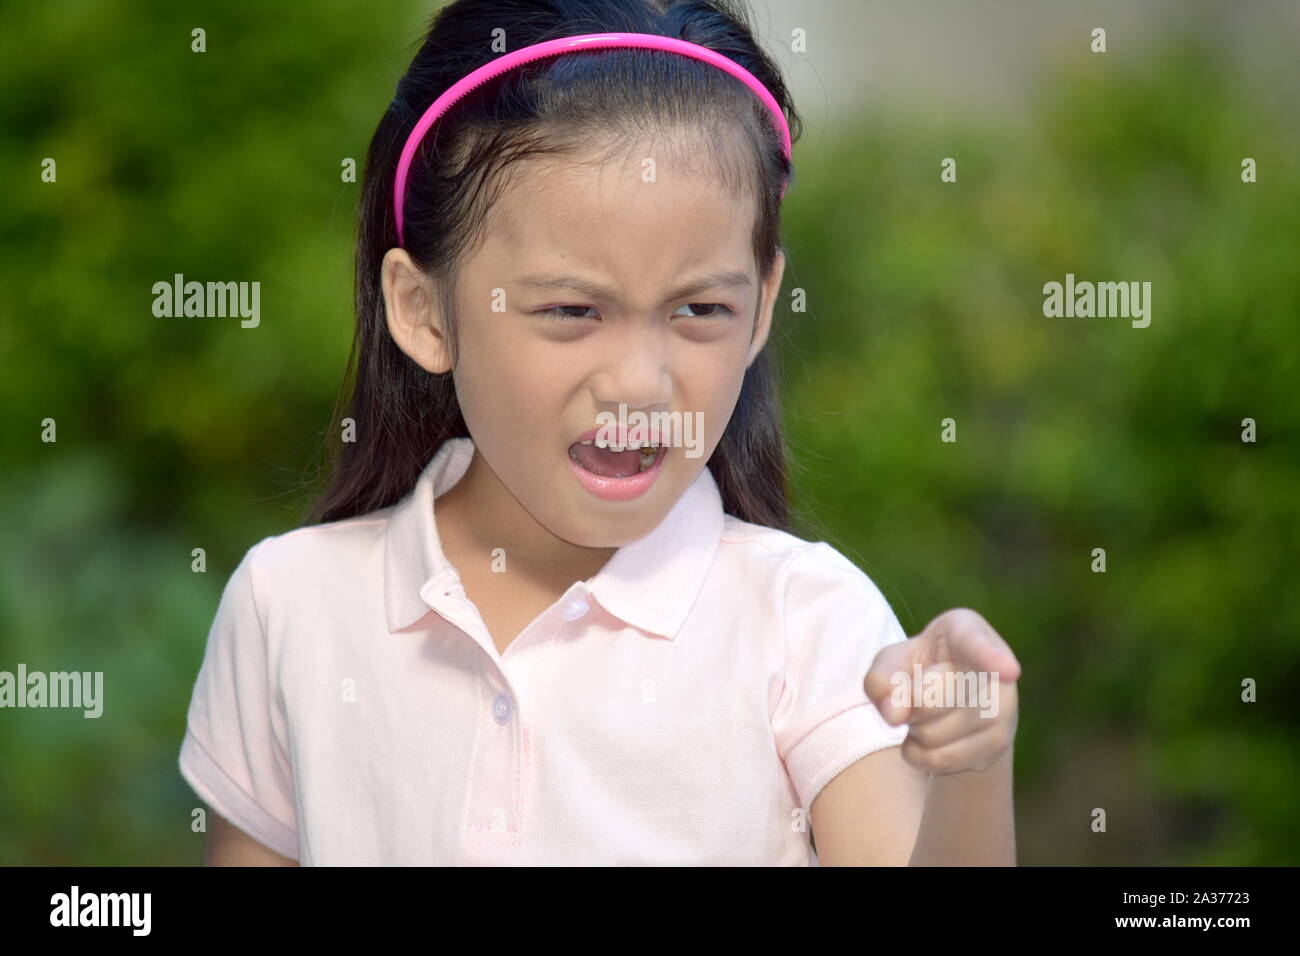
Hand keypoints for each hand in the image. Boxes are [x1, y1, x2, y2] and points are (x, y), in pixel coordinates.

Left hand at [864, 608, 1020, 774]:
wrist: (956, 701)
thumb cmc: (919, 669)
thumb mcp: (892, 663)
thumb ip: (881, 680)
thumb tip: (895, 716)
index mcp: (966, 630)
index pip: (975, 644)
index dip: (989, 657)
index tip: (1007, 671)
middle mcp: (995, 669)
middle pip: (930, 697)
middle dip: (907, 702)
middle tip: (916, 691)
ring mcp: (1004, 709)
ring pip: (932, 734)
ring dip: (914, 729)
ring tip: (927, 713)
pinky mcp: (999, 743)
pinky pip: (939, 760)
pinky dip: (919, 753)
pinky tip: (930, 737)